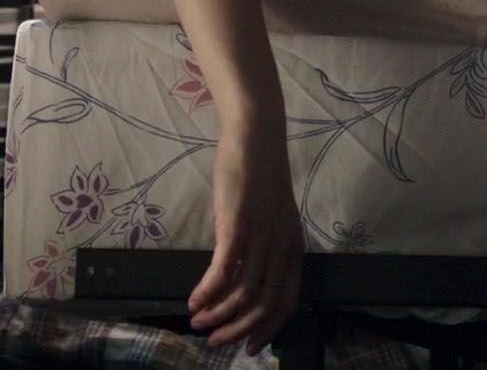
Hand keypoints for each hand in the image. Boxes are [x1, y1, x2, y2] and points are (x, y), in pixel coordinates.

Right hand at [188, 129, 302, 354]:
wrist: (256, 139)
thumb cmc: (259, 179)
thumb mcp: (269, 222)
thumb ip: (260, 252)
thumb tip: (238, 282)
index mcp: (293, 248)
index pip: (288, 301)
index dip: (268, 328)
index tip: (248, 347)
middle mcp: (282, 246)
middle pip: (265, 304)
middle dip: (238, 329)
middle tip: (214, 341)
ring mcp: (262, 236)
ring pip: (244, 292)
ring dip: (218, 313)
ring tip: (197, 322)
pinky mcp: (239, 225)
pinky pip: (224, 269)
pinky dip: (208, 290)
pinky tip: (193, 301)